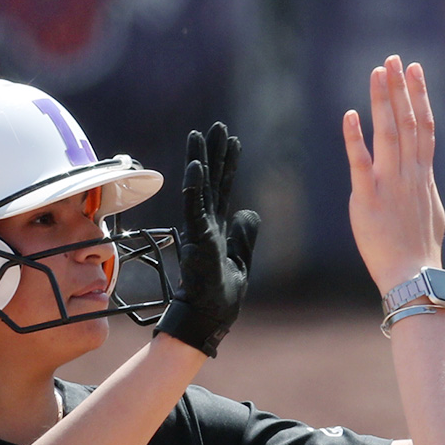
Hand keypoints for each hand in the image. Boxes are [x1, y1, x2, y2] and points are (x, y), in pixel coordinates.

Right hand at [157, 122, 259, 356]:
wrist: (210, 318)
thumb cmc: (221, 296)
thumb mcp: (241, 261)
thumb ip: (245, 236)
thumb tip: (251, 212)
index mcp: (216, 228)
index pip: (223, 188)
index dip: (228, 164)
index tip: (232, 140)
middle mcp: (205, 224)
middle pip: (210, 181)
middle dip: (214, 153)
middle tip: (217, 126)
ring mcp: (199, 230)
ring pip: (198, 188)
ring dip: (200, 160)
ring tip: (201, 134)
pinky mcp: (197, 239)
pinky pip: (194, 208)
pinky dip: (194, 186)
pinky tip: (197, 165)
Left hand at [343, 56, 444, 297]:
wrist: (412, 277)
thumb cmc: (419, 250)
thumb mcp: (430, 211)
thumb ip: (422, 186)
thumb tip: (420, 174)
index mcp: (423, 176)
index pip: (424, 126)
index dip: (419, 96)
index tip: (414, 71)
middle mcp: (409, 174)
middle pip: (409, 121)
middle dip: (401, 87)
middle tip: (394, 58)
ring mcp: (390, 184)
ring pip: (389, 133)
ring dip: (384, 101)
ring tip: (378, 71)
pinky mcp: (368, 198)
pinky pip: (361, 163)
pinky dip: (355, 137)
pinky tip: (351, 114)